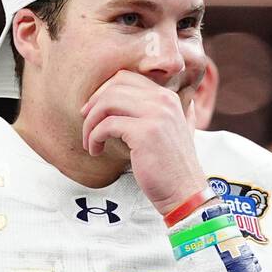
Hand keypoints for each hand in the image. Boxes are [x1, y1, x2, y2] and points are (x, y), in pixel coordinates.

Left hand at [81, 72, 205, 217]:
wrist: (184, 193)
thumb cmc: (171, 169)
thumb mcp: (172, 132)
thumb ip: (164, 113)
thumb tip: (147, 102)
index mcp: (167, 97)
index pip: (126, 78)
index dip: (103, 92)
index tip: (93, 112)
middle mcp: (163, 101)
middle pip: (114, 87)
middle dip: (94, 105)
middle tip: (86, 125)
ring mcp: (155, 115)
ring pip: (107, 103)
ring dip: (91, 122)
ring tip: (89, 141)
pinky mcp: (145, 133)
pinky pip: (107, 125)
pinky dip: (95, 137)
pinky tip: (96, 151)